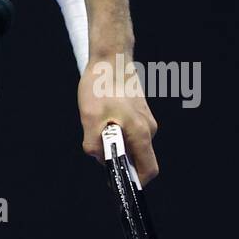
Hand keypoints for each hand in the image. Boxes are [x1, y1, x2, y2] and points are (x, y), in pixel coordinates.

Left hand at [77, 55, 158, 185]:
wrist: (111, 56)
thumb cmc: (101, 86)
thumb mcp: (90, 118)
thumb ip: (94, 144)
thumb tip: (100, 159)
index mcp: (141, 133)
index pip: (148, 170)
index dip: (134, 181)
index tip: (117, 181)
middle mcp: (149, 128)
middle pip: (139, 157)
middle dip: (120, 159)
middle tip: (99, 149)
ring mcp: (146, 118)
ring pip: (133, 142)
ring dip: (116, 143)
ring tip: (97, 126)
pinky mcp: (140, 110)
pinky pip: (130, 130)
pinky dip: (117, 131)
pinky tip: (102, 116)